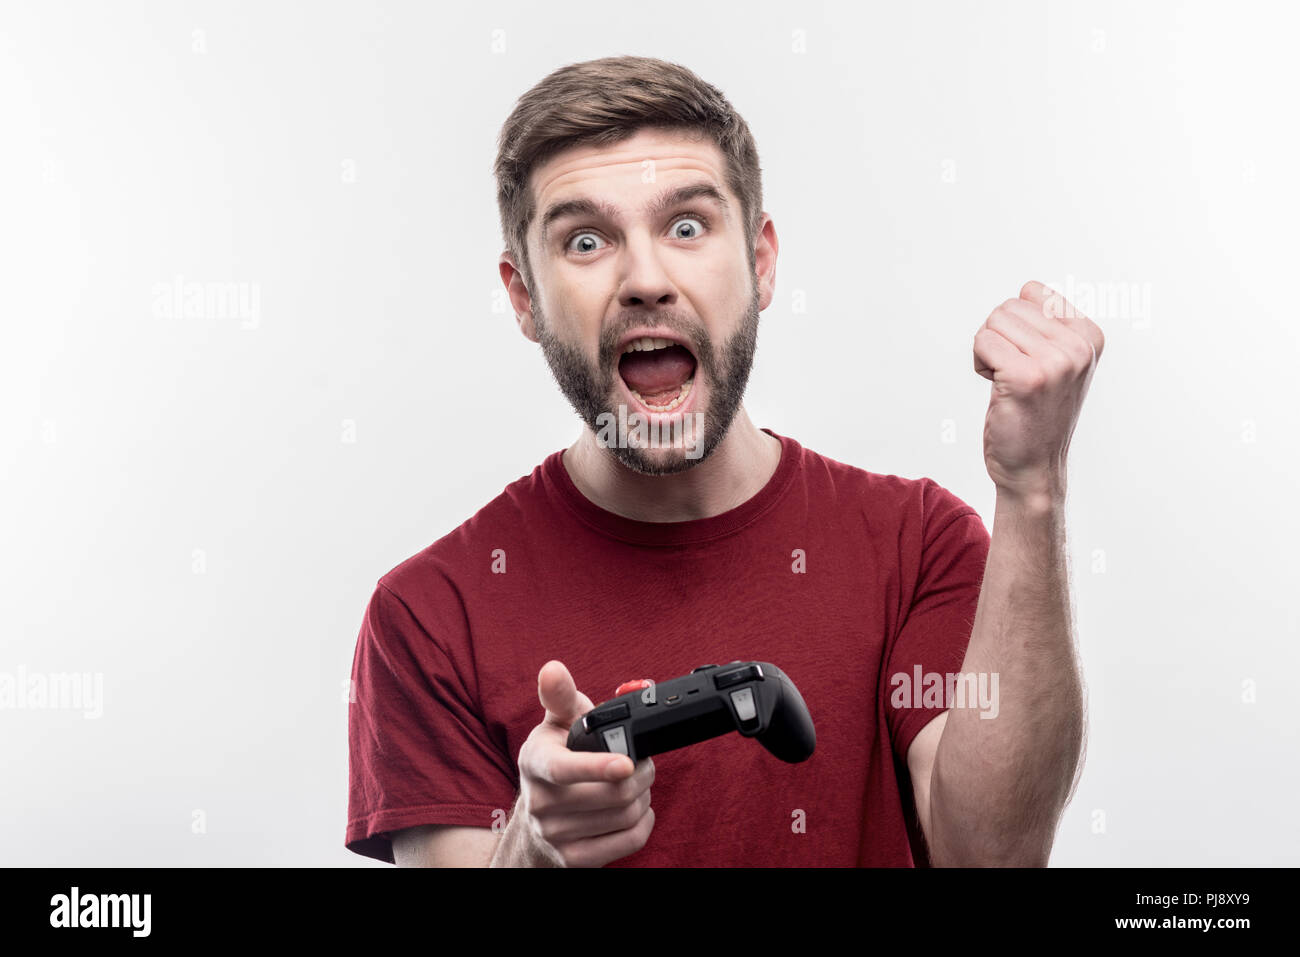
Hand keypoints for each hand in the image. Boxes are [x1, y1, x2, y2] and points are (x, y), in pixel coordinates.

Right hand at [492, 660, 654, 866]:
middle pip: (613, 793)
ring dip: (644, 796)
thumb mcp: (556, 724)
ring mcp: (555, 835)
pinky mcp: (573, 859)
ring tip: (638, 784)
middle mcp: (540, 802)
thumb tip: (552, 669)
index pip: (566, 769)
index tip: (627, 763)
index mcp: (535, 762)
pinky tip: (637, 809)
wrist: (536, 817)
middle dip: (643, 773)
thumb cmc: (556, 757)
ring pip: (625, 817)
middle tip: (644, 763)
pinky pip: (628, 842)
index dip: (598, 766)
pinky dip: (643, 823)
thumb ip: (560, 696)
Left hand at [972, 280, 1104, 504]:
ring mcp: (1056, 361)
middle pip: (1009, 306)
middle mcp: (1079, 347)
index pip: (1032, 292)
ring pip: (993, 321)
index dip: (1017, 324)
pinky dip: (979, 363)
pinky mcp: (1026, 377)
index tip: (1029, 357)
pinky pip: (982, 341)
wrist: (1033, 468)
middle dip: (999, 337)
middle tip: (1013, 373)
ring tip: (1007, 381)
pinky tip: (997, 388)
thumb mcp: (1059, 363)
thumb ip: (1051, 325)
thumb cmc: (1035, 414)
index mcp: (1090, 336)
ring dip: (988, 351)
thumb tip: (1028, 288)